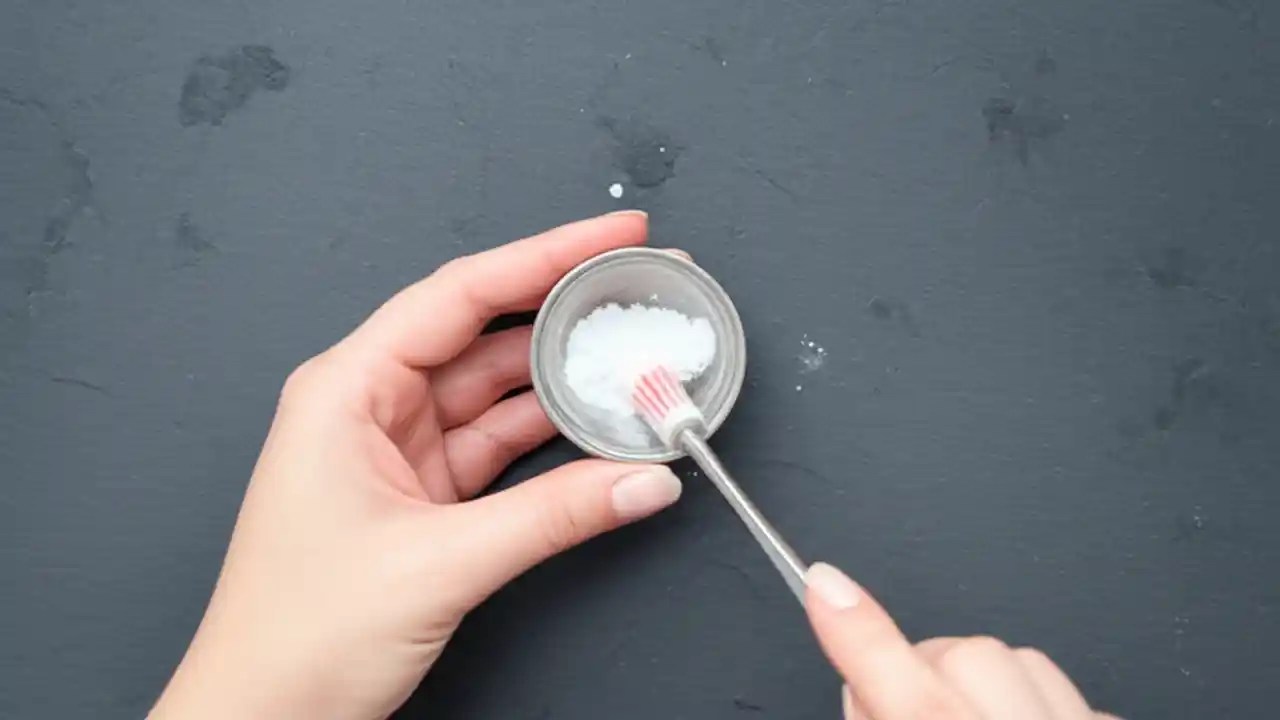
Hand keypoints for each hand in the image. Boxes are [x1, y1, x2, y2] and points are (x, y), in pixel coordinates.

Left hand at [150, 211, 685, 719]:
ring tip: (631, 353)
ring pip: (497, 392)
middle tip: (632, 286)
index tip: (609, 236)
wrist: (261, 717)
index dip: (543, 256)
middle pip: (483, 334)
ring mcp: (398, 451)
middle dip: (561, 310)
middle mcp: (369, 406)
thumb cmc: (297, 635)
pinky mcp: (422, 497)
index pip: (459, 294)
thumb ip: (554, 515)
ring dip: (563, 378)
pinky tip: (599, 426)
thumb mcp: (438, 563)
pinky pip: (499, 446)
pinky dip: (551, 438)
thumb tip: (643, 478)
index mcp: (346, 389)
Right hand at [804, 563, 1119, 719]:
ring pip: (1019, 661)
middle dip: (927, 672)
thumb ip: (874, 712)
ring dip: (987, 686)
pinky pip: (1064, 689)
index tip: (821, 582)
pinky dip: (1039, 707)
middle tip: (905, 712)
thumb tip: (862, 678)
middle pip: (962, 655)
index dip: (855, 630)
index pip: (901, 687)